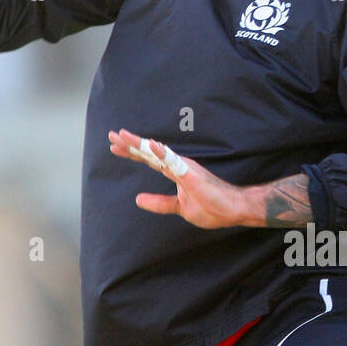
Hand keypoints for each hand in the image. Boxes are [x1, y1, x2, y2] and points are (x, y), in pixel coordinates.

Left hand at [108, 128, 247, 229]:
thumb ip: (160, 203)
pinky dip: (162, 152)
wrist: (234, 210)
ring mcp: (185, 168)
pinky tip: (150, 145)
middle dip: (130, 144)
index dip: (132, 153)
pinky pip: (174, 162)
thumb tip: (137, 200)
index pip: (149, 160)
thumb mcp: (180, 207)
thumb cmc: (213, 207)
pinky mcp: (192, 174)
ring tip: (124, 135)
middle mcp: (178, 165)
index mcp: (175, 172)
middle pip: (149, 152)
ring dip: (140, 144)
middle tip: (111, 135)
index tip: (114, 147)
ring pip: (158, 152)